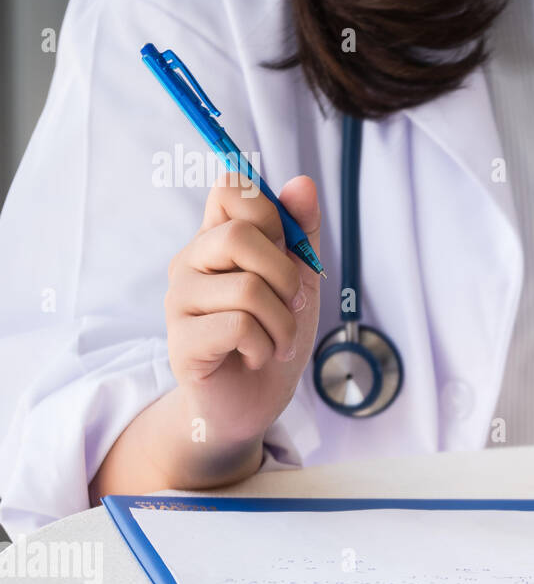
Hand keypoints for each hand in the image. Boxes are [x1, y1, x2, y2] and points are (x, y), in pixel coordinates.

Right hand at [164, 171, 321, 445]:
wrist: (254, 401)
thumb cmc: (275, 334)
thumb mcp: (300, 280)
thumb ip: (300, 233)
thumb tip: (303, 182)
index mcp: (217, 239)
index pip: (231, 189)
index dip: (269, 213)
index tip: (284, 250)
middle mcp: (190, 261)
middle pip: (238, 235)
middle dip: (285, 275)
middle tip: (292, 305)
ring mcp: (180, 300)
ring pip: (247, 288)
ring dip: (283, 323)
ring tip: (278, 340)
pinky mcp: (180, 340)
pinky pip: (239, 326)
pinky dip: (265, 346)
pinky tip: (256, 356)